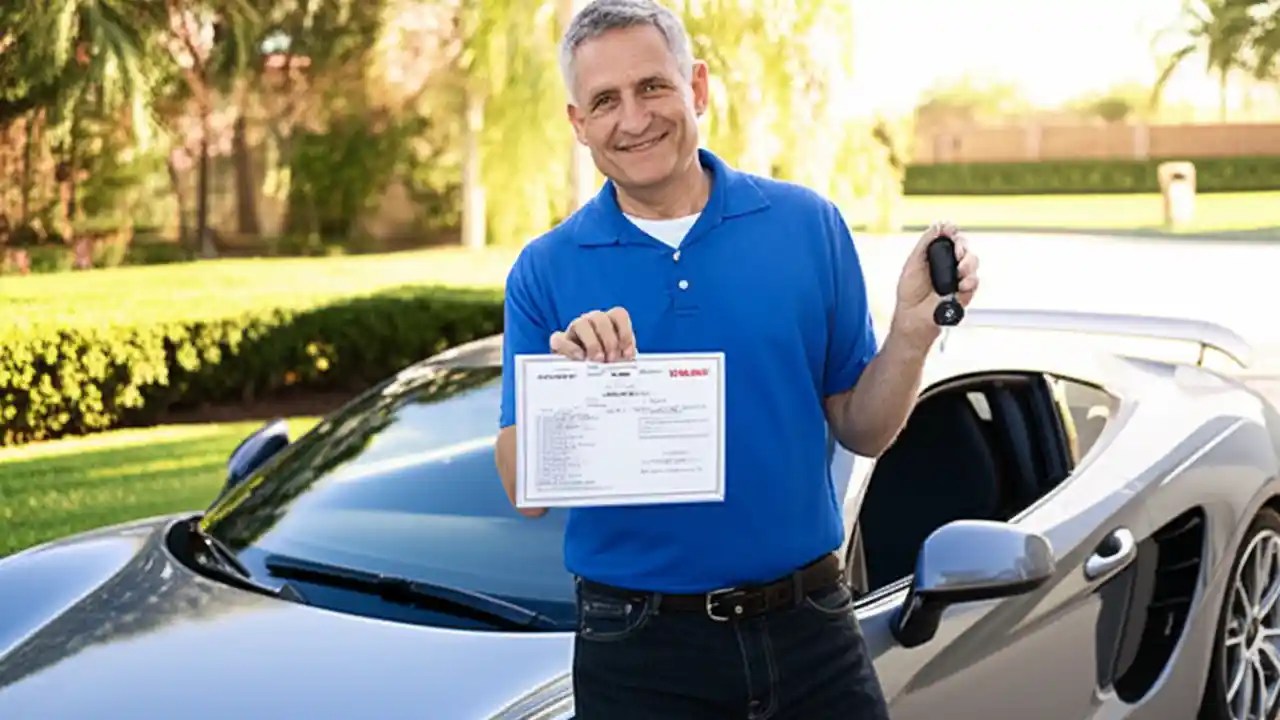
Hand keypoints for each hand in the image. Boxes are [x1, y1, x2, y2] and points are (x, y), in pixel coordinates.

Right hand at [549, 307, 636, 361]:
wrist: (584, 378)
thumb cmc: (604, 366)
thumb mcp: (617, 362)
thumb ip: (622, 359)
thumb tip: (628, 363)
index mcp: (609, 322)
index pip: (618, 315)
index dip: (625, 333)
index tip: (628, 354)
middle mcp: (591, 321)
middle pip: (600, 318)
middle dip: (609, 340)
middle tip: (612, 359)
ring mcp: (574, 329)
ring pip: (581, 324)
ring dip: (592, 343)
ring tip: (598, 360)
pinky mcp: (559, 342)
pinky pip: (560, 339)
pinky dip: (571, 349)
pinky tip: (581, 359)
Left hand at [890, 221, 979, 350]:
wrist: (913, 317)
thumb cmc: (909, 292)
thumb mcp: (913, 263)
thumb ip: (925, 244)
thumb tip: (936, 225)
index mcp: (936, 255)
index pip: (950, 238)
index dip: (952, 231)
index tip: (950, 229)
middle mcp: (949, 264)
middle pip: (964, 247)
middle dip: (962, 247)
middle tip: (957, 252)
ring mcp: (958, 278)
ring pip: (973, 262)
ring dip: (968, 264)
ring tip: (959, 272)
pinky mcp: (964, 292)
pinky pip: (974, 282)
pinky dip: (970, 281)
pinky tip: (961, 285)